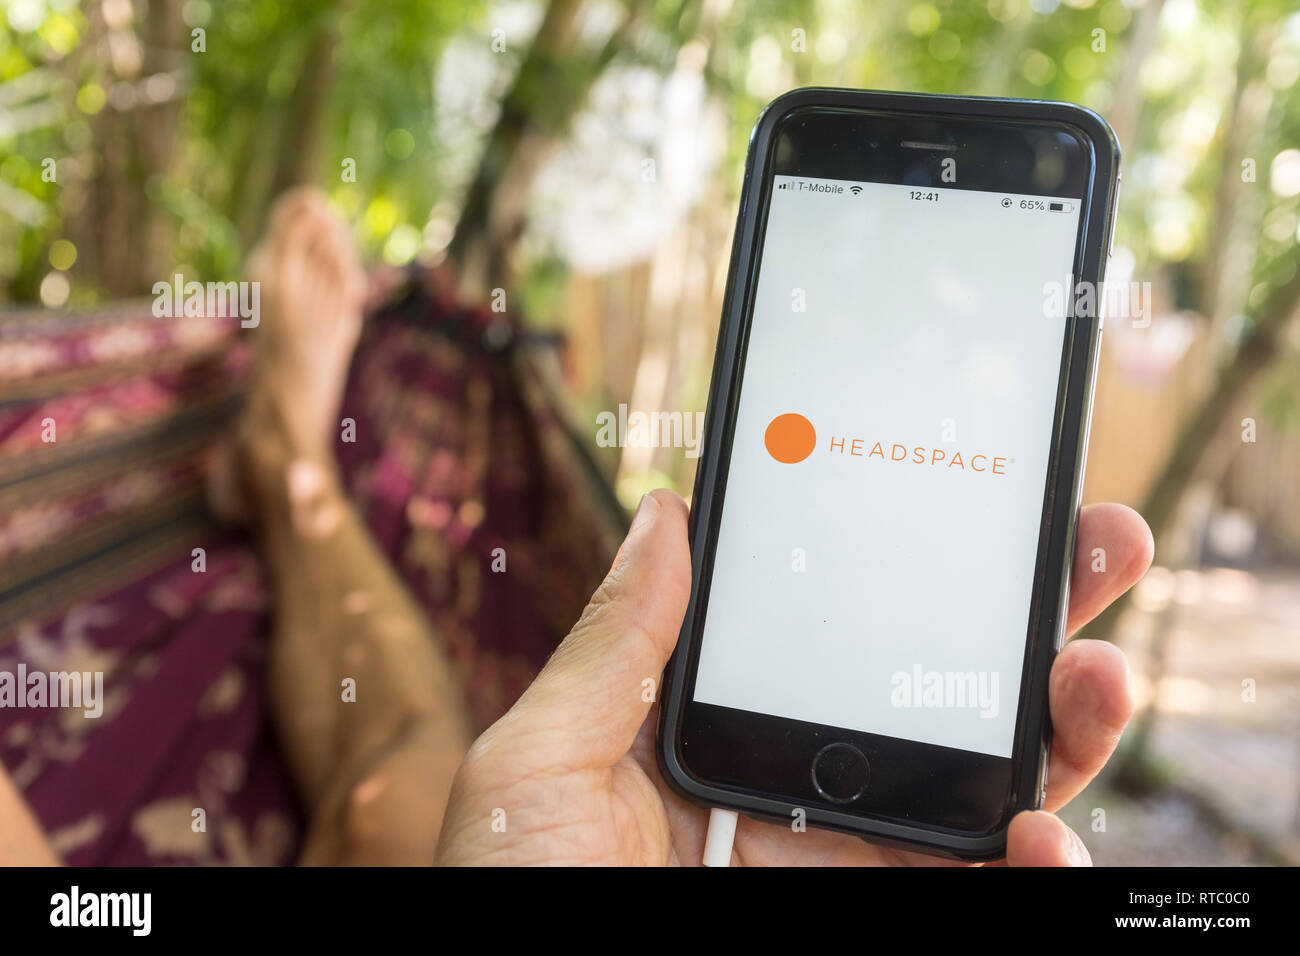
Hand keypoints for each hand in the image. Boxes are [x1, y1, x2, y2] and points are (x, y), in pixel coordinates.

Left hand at [435, 490, 1151, 865]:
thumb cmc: (511, 897)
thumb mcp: (543, 763)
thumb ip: (617, 647)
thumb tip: (668, 515)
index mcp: (729, 742)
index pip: (841, 641)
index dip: (911, 574)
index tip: (965, 500)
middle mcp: (808, 802)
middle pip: (942, 700)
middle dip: (1028, 622)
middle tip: (1091, 544)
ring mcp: (857, 872)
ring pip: (994, 792)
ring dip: (1065, 726)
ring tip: (1093, 672)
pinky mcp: (893, 921)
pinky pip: (989, 892)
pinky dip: (1043, 864)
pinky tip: (1040, 831)